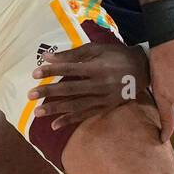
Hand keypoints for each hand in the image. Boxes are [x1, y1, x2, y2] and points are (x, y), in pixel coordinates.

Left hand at [29, 42, 149, 130]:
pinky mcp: (106, 107)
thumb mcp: (96, 48)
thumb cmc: (116, 55)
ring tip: (38, 112)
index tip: (35, 73)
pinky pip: (86, 115)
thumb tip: (48, 56)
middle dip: (49, 92)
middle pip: (70, 89)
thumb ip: (73, 53)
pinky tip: (55, 125)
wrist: (143, 69)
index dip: (52, 71)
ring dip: (56, 109)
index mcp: (97, 66)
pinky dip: (70, 120)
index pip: (69, 69)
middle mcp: (100, 84)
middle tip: (30, 95)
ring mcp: (103, 97)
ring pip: (76, 105)